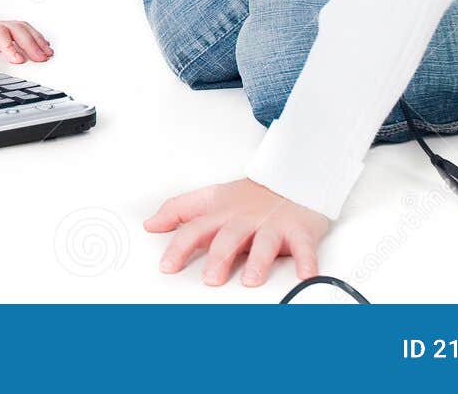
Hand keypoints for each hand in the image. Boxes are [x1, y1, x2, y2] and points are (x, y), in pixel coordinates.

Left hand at [0, 13, 52, 64]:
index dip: (10, 45)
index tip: (18, 60)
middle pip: (16, 28)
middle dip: (31, 43)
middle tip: (41, 59)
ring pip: (22, 27)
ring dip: (36, 39)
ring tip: (47, 54)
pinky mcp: (0, 29)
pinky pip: (21, 29)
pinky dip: (34, 36)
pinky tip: (42, 46)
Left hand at [144, 178, 330, 287]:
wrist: (292, 177)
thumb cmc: (250, 195)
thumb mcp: (210, 197)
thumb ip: (179, 211)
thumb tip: (150, 224)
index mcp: (221, 212)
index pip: (195, 228)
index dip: (179, 247)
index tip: (167, 266)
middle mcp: (245, 218)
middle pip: (228, 237)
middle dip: (219, 257)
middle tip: (210, 279)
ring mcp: (272, 224)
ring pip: (264, 242)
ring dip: (258, 262)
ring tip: (251, 280)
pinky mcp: (299, 229)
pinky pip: (304, 247)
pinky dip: (307, 262)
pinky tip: (305, 275)